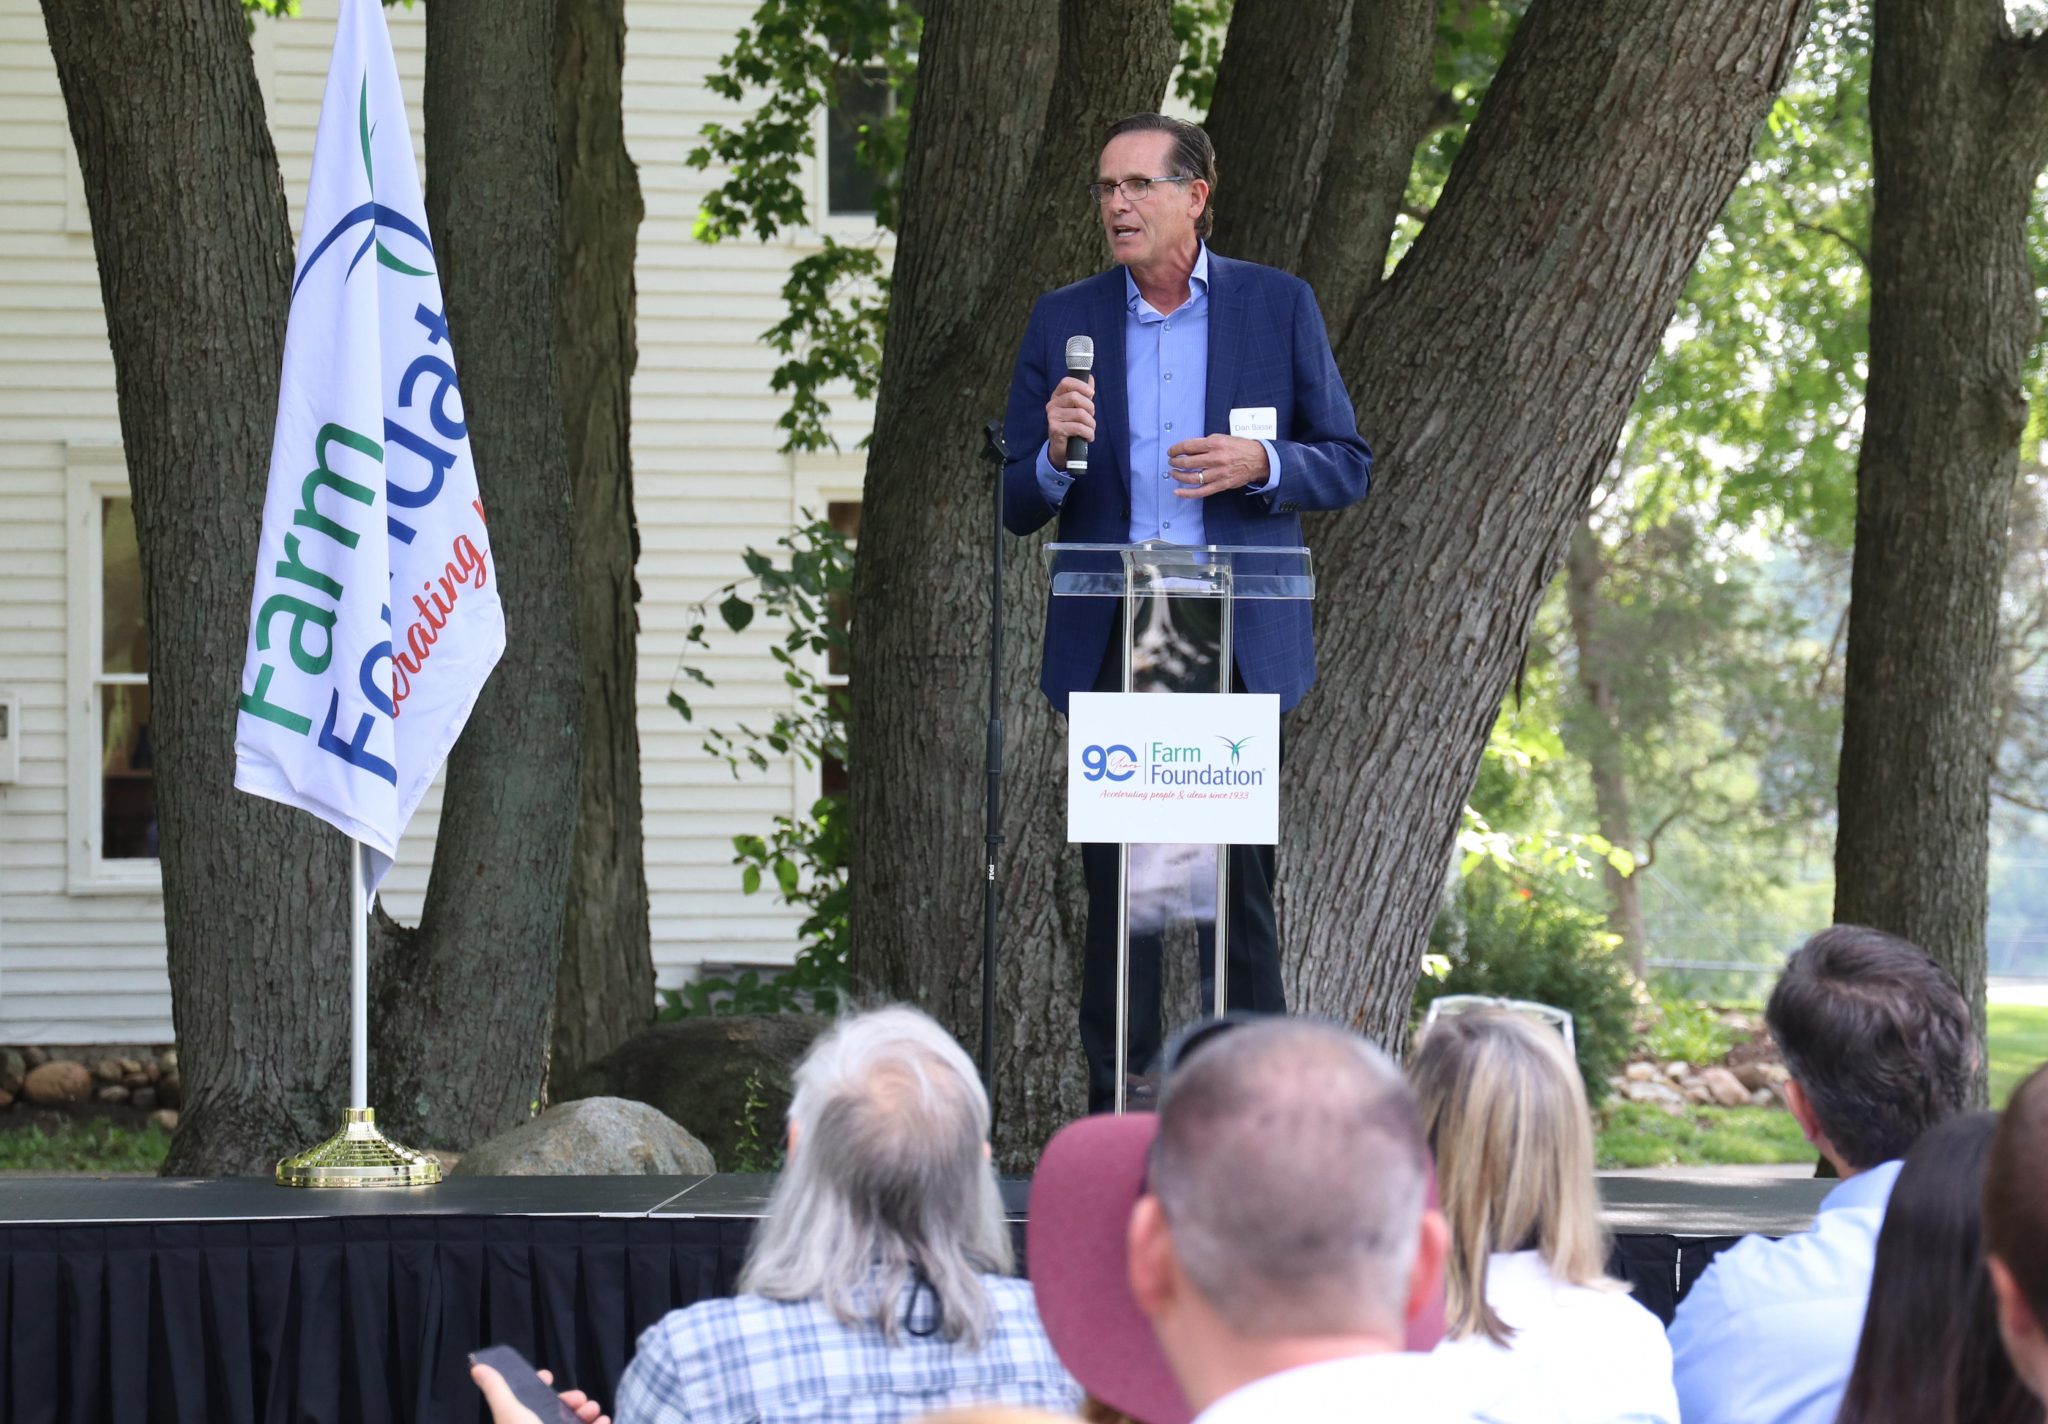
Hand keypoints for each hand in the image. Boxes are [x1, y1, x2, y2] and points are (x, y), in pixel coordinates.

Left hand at [469, 1363, 609, 1423]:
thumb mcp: (510, 1413)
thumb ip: (497, 1391)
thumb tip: (477, 1368)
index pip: (525, 1404)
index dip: (536, 1387)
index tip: (547, 1376)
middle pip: (553, 1413)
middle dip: (569, 1400)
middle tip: (580, 1398)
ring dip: (586, 1413)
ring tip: (593, 1410)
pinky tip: (604, 1421)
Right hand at [1046, 375, 1095, 470]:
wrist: (1063, 449)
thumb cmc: (1072, 426)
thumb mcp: (1078, 408)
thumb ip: (1084, 393)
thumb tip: (1090, 378)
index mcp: (1057, 396)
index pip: (1066, 382)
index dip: (1081, 385)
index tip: (1091, 393)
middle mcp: (1052, 405)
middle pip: (1075, 397)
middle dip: (1090, 407)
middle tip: (1091, 416)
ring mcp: (1052, 417)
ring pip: (1080, 414)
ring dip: (1091, 424)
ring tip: (1090, 429)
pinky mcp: (1056, 429)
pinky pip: (1078, 427)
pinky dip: (1088, 433)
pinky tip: (1088, 437)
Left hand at [1168, 434, 1268, 497]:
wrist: (1258, 460)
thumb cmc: (1240, 447)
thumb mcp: (1223, 438)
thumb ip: (1206, 443)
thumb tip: (1188, 449)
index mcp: (1215, 444)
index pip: (1188, 446)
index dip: (1176, 449)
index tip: (1171, 452)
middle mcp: (1216, 458)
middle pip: (1188, 462)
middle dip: (1175, 462)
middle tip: (1171, 462)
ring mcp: (1218, 473)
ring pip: (1192, 477)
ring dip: (1179, 476)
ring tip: (1173, 473)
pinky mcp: (1221, 485)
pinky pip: (1201, 491)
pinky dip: (1187, 493)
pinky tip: (1177, 492)